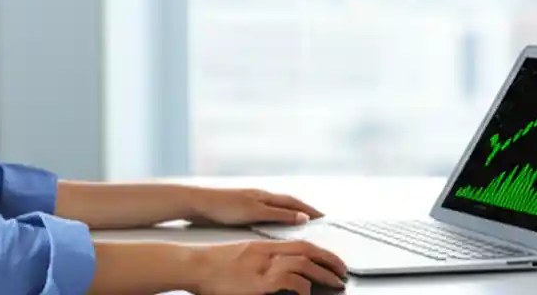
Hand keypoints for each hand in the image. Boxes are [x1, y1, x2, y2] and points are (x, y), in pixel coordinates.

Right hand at [187, 239, 347, 294]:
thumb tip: (282, 274)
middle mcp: (267, 254)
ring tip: (335, 284)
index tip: (335, 261)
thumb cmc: (213, 265)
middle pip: (307, 252)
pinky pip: (288, 282)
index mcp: (265, 247)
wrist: (193, 265)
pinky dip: (301, 287)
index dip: (322, 253)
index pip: (301, 245)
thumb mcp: (243, 258)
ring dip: (323, 275)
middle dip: (330, 262)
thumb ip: (263, 263)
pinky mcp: (257, 283)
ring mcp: (262, 268)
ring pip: (303, 265)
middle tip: (343, 273)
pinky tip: (307, 293)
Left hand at [188, 187, 325, 226]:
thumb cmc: (223, 207)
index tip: (324, 217)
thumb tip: (302, 217)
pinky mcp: (242, 208)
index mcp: (266, 197)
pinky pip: (267, 211)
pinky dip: (277, 215)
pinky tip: (274, 221)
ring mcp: (251, 201)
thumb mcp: (255, 212)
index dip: (310, 210)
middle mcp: (261, 197)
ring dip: (291, 211)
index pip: (295, 203)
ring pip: (277, 206)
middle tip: (318, 218)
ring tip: (301, 219)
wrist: (198, 203)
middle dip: (304, 209)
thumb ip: (279, 215)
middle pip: (288, 203)